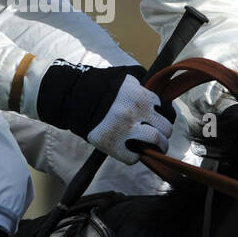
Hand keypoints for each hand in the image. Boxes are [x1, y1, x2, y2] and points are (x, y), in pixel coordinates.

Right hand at [36, 61, 175, 164]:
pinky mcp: (113, 144)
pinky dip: (134, 157)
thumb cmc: (97, 86)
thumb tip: (151, 91)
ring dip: (158, 147)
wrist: (72, 97)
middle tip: (160, 137)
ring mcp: (126, 129)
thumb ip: (139, 85)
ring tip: (155, 149)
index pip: (162, 107)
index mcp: (140, 95)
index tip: (156, 120)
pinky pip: (133, 157)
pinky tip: (130, 153)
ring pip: (156, 141)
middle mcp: (137, 112)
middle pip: (165, 127)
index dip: (159, 114)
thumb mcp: (123, 79)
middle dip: (164, 132)